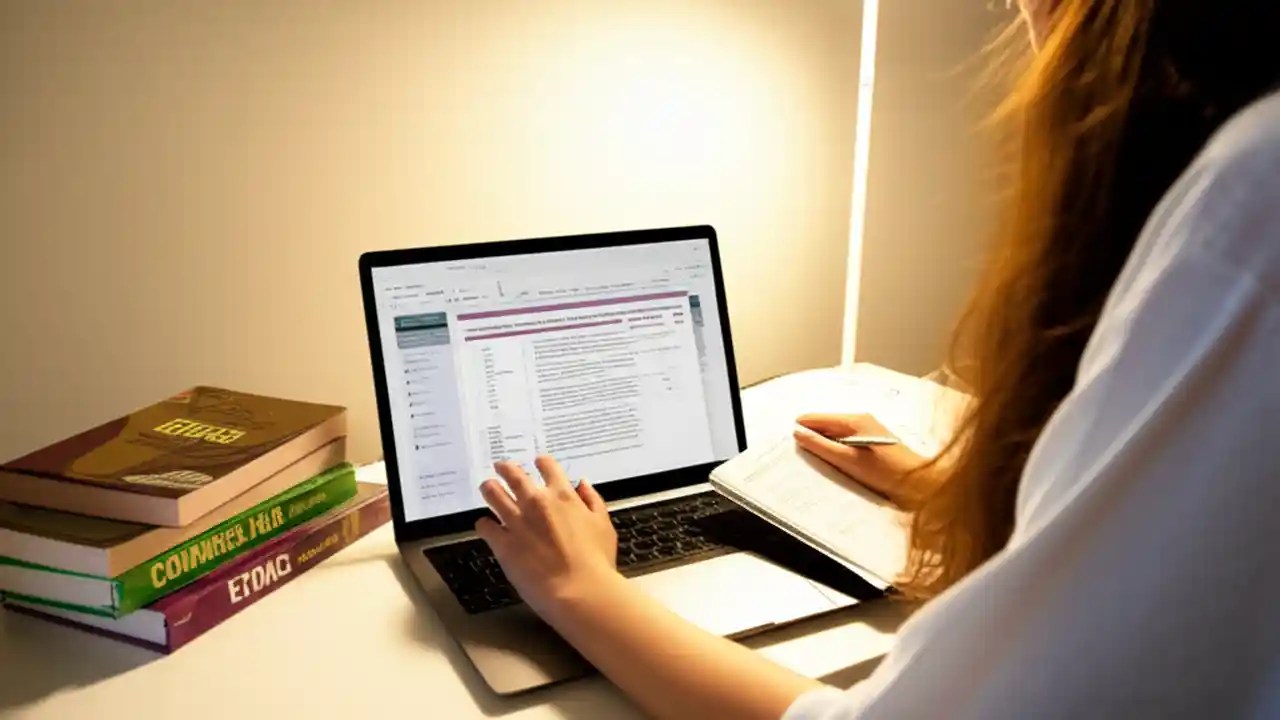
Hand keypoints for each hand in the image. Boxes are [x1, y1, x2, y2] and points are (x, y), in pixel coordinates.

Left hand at [474, 456, 619, 615]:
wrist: (579, 590)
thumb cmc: (596, 562)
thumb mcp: (603, 525)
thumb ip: (592, 501)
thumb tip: (582, 484)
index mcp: (563, 496)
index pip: (547, 467)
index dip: (541, 462)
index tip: (537, 462)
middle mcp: (537, 502)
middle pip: (514, 475)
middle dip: (506, 468)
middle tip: (501, 467)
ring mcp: (517, 521)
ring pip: (493, 494)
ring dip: (489, 489)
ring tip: (487, 488)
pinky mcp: (502, 543)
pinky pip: (485, 526)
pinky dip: (484, 524)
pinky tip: (486, 526)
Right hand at [793, 414, 934, 509]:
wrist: (919, 484)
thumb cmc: (885, 473)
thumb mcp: (847, 460)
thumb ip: (820, 446)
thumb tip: (799, 433)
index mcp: (855, 420)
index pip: (818, 418)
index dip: (802, 427)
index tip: (787, 437)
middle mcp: (862, 420)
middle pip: (828, 424)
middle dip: (813, 434)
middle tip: (796, 448)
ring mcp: (869, 430)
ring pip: (837, 433)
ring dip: (825, 442)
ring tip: (813, 455)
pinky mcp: (874, 442)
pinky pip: (847, 440)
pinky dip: (837, 447)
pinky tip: (834, 459)